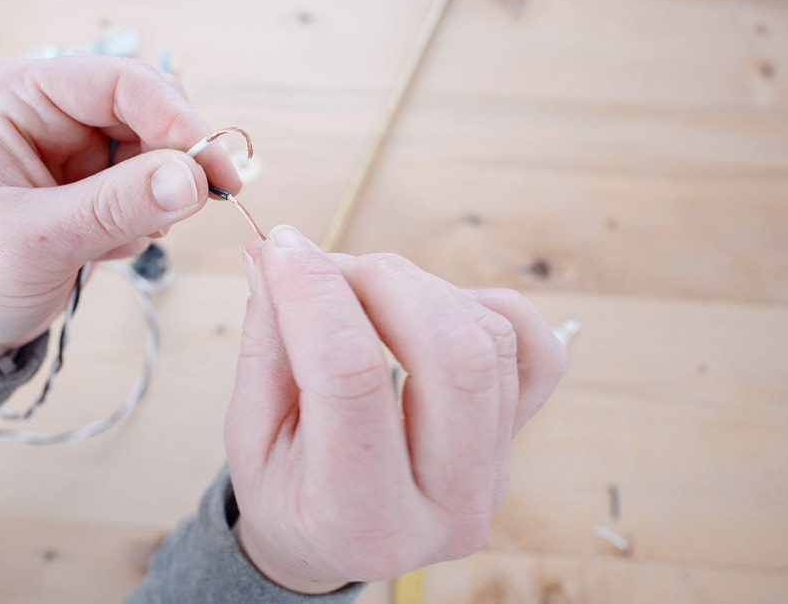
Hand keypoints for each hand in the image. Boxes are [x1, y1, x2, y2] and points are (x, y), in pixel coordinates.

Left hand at [0, 57, 238, 368]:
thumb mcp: (36, 240)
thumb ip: (115, 206)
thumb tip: (192, 178)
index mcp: (19, 96)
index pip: (120, 83)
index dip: (175, 120)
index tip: (213, 171)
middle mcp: (50, 111)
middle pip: (150, 109)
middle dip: (173, 161)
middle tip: (185, 210)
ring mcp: (74, 148)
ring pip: (158, 150)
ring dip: (159, 196)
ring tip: (117, 241)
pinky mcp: (93, 185)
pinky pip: (152, 185)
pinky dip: (147, 218)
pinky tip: (106, 249)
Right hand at [225, 225, 567, 592]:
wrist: (330, 540)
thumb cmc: (284, 491)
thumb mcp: (250, 438)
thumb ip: (266, 346)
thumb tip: (275, 254)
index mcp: (358, 518)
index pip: (350, 378)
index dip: (314, 294)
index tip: (281, 248)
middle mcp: (444, 507)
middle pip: (451, 356)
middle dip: (383, 281)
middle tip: (329, 265)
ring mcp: (492, 478)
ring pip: (489, 343)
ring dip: (422, 288)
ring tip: (363, 288)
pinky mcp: (515, 445)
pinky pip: (537, 354)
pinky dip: (486, 307)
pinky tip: (430, 309)